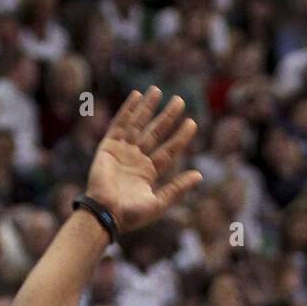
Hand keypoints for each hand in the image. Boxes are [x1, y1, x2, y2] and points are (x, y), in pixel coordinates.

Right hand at [85, 87, 202, 233]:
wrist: (106, 214)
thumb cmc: (132, 215)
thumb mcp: (159, 203)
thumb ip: (177, 188)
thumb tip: (200, 175)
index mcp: (149, 173)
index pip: (168, 150)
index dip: (180, 137)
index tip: (192, 123)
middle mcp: (136, 159)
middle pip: (155, 133)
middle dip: (167, 117)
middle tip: (179, 100)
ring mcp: (122, 152)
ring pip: (138, 124)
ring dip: (147, 107)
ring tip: (156, 90)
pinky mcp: (108, 147)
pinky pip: (119, 124)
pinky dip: (127, 110)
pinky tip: (136, 96)